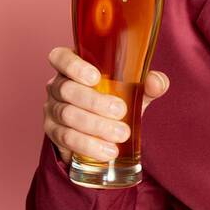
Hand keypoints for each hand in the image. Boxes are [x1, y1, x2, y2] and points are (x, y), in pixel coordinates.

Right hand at [42, 46, 169, 165]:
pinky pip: (66, 138)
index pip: (61, 57)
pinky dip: (88, 145)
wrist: (105, 132)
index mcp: (74, 66)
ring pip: (68, 115)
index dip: (74, 66)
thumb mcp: (134, 91)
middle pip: (67, 89)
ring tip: (121, 135)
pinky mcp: (53, 132)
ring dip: (95, 126)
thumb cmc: (117, 100)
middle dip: (95, 102)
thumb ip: (148, 84)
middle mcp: (58, 85)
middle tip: (121, 112)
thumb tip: (156, 82)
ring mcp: (52, 109)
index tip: (95, 78)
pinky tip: (107, 151)